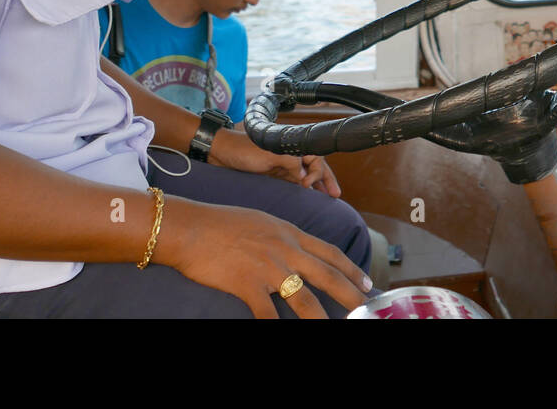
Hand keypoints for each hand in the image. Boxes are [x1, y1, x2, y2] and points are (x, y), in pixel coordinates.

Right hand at [158, 199, 370, 318]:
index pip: (330, 253)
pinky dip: (278, 328)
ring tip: (335, 328)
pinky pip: (268, 314)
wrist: (190, 227)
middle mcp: (285, 250)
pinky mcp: (248, 285)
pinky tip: (285, 334)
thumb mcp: (261, 222)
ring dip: (322, 319)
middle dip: (351, 294)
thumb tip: (296, 250)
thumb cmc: (221, 223)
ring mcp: (268, 268)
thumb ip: (282, 237)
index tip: (366, 282)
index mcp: (290, 233)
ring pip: (305, 299)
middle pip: (327, 275)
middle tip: (366, 308)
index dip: (351, 269)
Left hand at [208, 129, 341, 197]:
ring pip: (304, 176)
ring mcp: (280, 164)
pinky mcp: (271, 174)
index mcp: (290, 142)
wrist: (217, 152)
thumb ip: (290, 163)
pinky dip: (300, 192)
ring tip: (325, 200)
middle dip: (326, 180)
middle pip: (314, 167)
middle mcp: (288, 153)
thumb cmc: (241, 148)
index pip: (315, 157)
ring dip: (315, 187)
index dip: (317, 172)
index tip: (308, 185)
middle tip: (335, 195)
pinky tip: (305, 200)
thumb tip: (305, 178)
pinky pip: (291, 183)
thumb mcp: (268, 154)